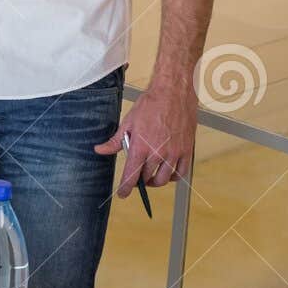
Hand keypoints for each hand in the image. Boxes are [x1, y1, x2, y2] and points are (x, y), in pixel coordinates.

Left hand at [93, 82, 197, 196]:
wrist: (173, 93)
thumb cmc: (150, 105)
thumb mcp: (128, 122)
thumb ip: (115, 141)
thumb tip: (100, 150)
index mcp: (141, 146)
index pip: (131, 175)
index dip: (125, 188)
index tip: (122, 194)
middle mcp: (158, 153)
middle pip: (147, 178)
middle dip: (139, 182)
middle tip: (136, 177)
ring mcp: (174, 153)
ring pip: (163, 179)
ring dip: (155, 181)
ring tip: (150, 176)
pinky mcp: (186, 150)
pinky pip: (181, 172)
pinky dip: (173, 177)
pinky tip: (167, 173)